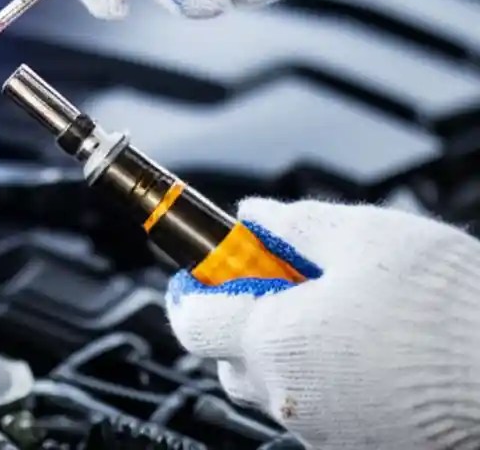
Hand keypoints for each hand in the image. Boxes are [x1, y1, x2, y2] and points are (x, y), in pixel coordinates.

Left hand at [166, 197, 479, 449]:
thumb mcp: (364, 235)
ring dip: (286, 353)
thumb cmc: (450, 308)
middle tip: (285, 284)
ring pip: (275, 388)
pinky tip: (371, 354)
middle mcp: (289, 395)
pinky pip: (319, 414)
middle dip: (243, 320)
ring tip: (340, 317)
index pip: (193, 322)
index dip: (194, 288)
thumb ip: (293, 224)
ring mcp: (324, 432)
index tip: (208, 268)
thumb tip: (252, 216)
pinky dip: (327, 383)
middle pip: (229, 359)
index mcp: (274, 340)